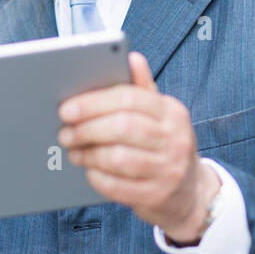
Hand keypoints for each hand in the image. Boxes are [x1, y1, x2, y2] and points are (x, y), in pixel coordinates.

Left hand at [57, 51, 220, 244]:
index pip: (129, 98)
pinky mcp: (157, 195)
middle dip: (86, 129)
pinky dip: (97, 177)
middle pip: (122, 127)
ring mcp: (169, 169)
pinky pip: (118, 186)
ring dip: (89, 155)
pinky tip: (89, 171)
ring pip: (118, 158)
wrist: (189, 192)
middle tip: (64, 133)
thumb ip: (142, 89)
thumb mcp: (159, 116)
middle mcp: (175, 138)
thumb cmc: (163, 146)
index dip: (93, 103)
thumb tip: (132, 57)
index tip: (66, 109)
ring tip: (74, 152)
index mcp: (172, 112)